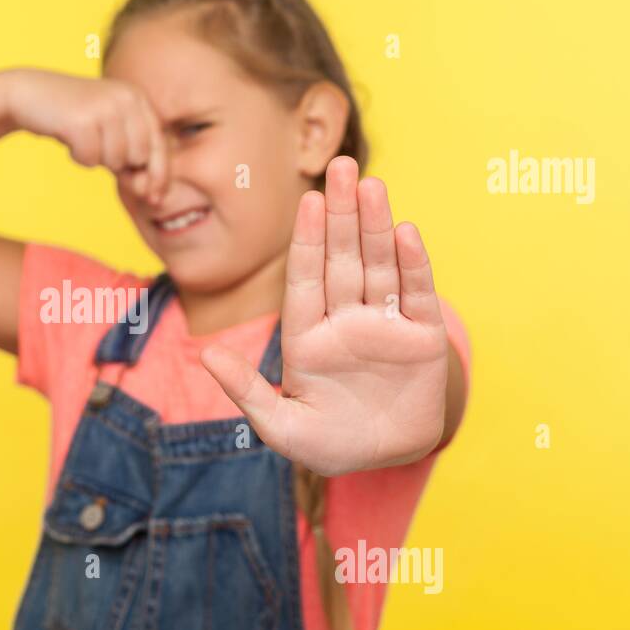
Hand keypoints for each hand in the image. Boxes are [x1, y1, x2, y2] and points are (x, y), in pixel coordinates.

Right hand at [2, 67, 168, 202]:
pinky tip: (68, 138)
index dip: (159, 175)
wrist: (27, 94)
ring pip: (115, 160)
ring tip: (81, 138)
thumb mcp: (108, 133)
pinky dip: (78, 157)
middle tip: (96, 147)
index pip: (158, 144)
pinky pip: (90, 160)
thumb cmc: (72, 118)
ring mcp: (104, 106)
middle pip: (138, 157)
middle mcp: (125, 97)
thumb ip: (131, 158)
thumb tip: (147, 193)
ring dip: (96, 158)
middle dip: (118, 163)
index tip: (154, 199)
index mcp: (136, 97)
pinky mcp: (82, 120)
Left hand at [200, 156, 449, 476]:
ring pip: (378, 265)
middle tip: (340, 166)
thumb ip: (247, 391)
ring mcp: (384, 325)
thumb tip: (207, 355)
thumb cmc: (328, 444)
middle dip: (341, 214)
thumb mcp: (281, 427)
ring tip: (372, 184)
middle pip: (342, 258)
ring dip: (376, 226)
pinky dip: (412, 264)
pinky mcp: (421, 338)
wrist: (386, 463)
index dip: (306, 240)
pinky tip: (405, 231)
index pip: (305, 278)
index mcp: (307, 336)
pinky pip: (415, 294)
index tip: (306, 201)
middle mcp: (345, 320)